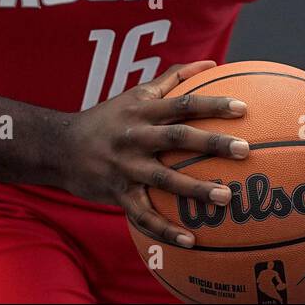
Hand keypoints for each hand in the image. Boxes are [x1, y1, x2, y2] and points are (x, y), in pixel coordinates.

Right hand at [58, 60, 248, 247]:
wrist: (60, 147)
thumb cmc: (109, 117)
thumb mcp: (137, 93)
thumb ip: (174, 78)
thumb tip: (211, 63)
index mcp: (143, 110)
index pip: (183, 103)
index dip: (213, 105)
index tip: (243, 108)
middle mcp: (135, 136)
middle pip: (178, 138)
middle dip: (212, 143)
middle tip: (244, 150)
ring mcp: (126, 166)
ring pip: (164, 179)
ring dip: (195, 189)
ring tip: (226, 198)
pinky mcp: (118, 193)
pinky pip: (143, 215)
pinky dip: (165, 229)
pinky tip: (191, 241)